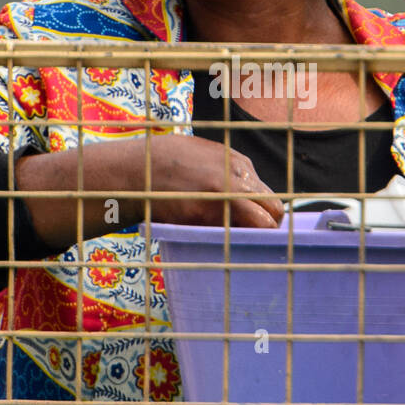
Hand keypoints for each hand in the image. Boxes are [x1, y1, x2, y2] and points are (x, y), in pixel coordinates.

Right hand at [14, 135, 281, 253]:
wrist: (132, 172)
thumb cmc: (157, 166)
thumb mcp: (194, 154)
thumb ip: (219, 170)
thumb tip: (235, 191)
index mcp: (234, 160)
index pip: (264, 191)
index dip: (260, 211)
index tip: (252, 226)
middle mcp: (237, 173)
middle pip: (273, 206)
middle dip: (267, 225)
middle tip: (252, 243)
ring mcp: (228, 190)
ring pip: (265, 221)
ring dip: (258, 236)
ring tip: (241, 249)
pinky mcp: (215, 208)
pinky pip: (244, 230)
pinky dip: (243, 240)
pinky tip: (230, 248)